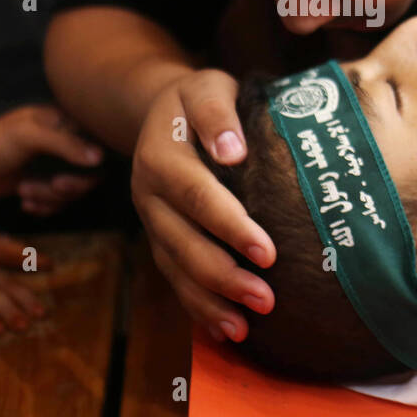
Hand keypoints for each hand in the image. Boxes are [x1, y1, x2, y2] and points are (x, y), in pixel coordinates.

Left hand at [0, 107, 103, 209]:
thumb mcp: (28, 137)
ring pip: (70, 193)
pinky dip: (43, 207)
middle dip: (62, 189)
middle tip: (38, 187)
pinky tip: (24, 204)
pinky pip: (56, 202)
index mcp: (64, 125)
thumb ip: (65, 145)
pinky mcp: (39, 183)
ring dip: (48, 199)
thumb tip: (99, 157)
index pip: (95, 150)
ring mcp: (51, 165)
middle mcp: (63, 145)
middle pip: (86, 176)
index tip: (60, 181)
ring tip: (22, 191)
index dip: (85, 172)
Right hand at [131, 69, 274, 342]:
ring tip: (245, 328)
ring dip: (210, 301)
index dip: (231, 226)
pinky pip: (174, 277)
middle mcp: (148, 194)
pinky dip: (197, 306)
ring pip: (176, 268)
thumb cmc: (199, 98)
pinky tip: (225, 329)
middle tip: (266, 299)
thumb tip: (233, 150)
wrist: (165, 110)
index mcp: (160, 156)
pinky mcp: (159, 239)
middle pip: (184, 243)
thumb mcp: (206, 87)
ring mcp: (152, 221)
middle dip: (224, 276)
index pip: (197, 196)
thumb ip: (216, 113)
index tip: (268, 251)